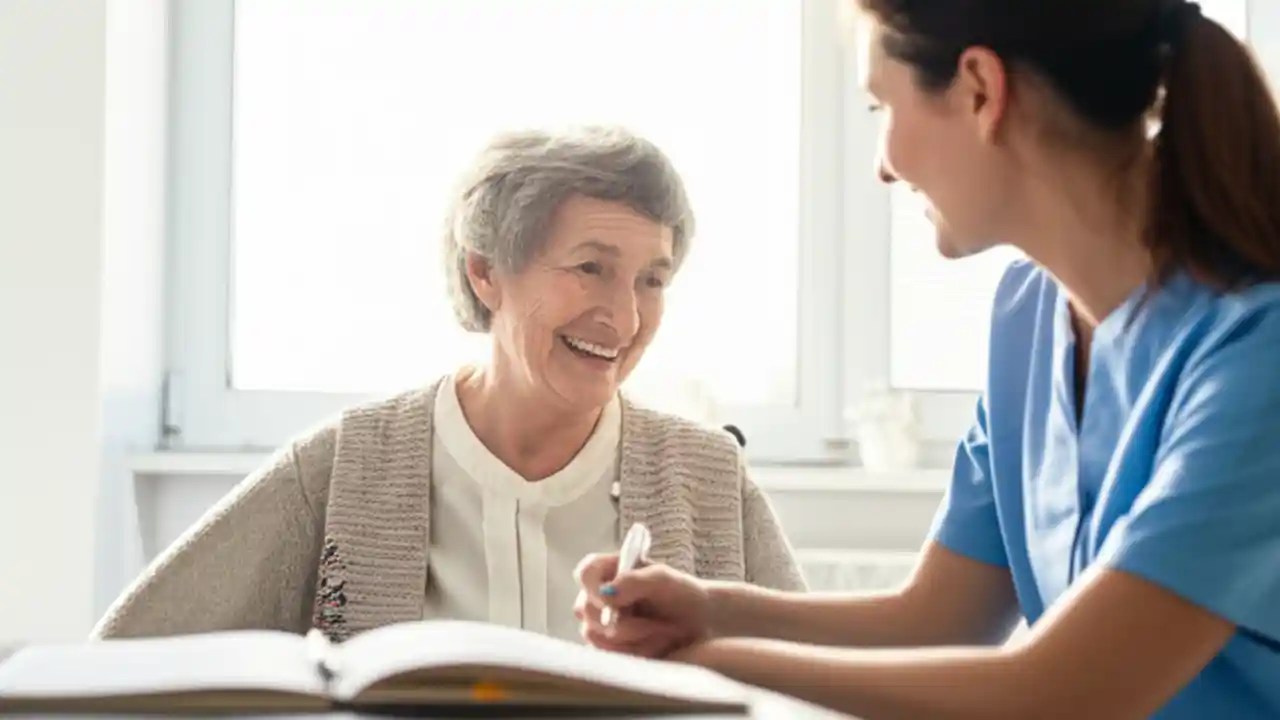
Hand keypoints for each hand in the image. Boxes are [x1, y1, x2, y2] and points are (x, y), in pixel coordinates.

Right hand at [573, 553, 712, 657]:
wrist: (701, 623)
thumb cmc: (682, 593)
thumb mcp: (663, 579)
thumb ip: (634, 581)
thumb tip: (605, 594)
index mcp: (611, 571)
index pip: (586, 573)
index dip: (591, 587)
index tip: (609, 601)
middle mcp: (601, 596)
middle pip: (585, 608)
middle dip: (621, 620)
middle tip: (653, 623)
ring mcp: (602, 624)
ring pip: (594, 635)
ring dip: (633, 636)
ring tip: (660, 631)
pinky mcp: (610, 648)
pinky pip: (607, 654)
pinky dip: (635, 650)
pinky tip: (656, 644)